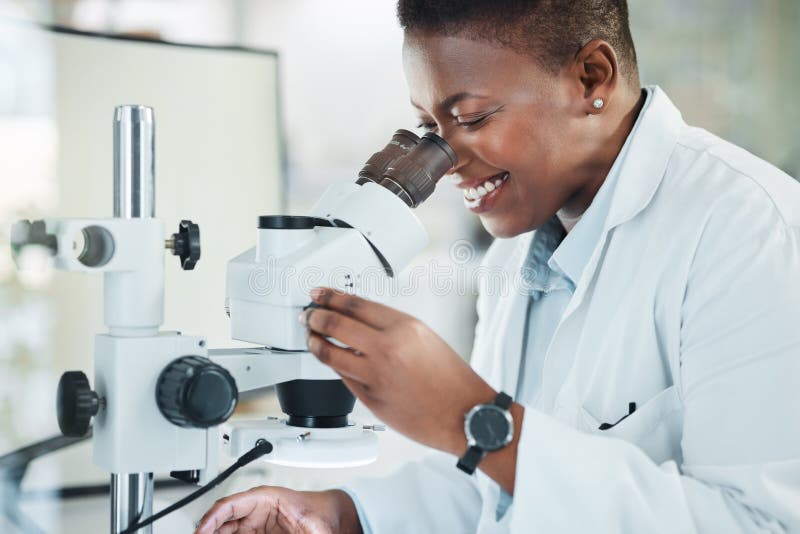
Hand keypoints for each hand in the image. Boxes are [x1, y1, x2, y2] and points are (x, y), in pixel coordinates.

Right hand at [195, 487, 360, 533]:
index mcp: (266, 498)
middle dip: (207, 531)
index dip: (211, 519)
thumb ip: (306, 532)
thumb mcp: (314, 528)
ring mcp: (255, 523)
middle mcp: (256, 509)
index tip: (200, 532)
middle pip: (222, 520)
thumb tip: (293, 532)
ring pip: (226, 530)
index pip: (230, 505)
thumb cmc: (320, 513)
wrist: (330, 517)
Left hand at [301, 287, 496, 455]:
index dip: (330, 296)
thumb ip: (391, 328)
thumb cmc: (451, 378)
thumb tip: (358, 323)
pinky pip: (343, 377)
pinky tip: (331, 361)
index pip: (355, 304)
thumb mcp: (424, 338)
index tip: (319, 293)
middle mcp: (388, 348)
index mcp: (404, 327)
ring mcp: (376, 375)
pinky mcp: (370, 399)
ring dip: (314, 342)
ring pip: (330, 354)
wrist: (465, 414)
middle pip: (335, 324)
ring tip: (310, 337)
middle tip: (307, 314)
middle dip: (314, 316)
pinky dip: (333, 366)